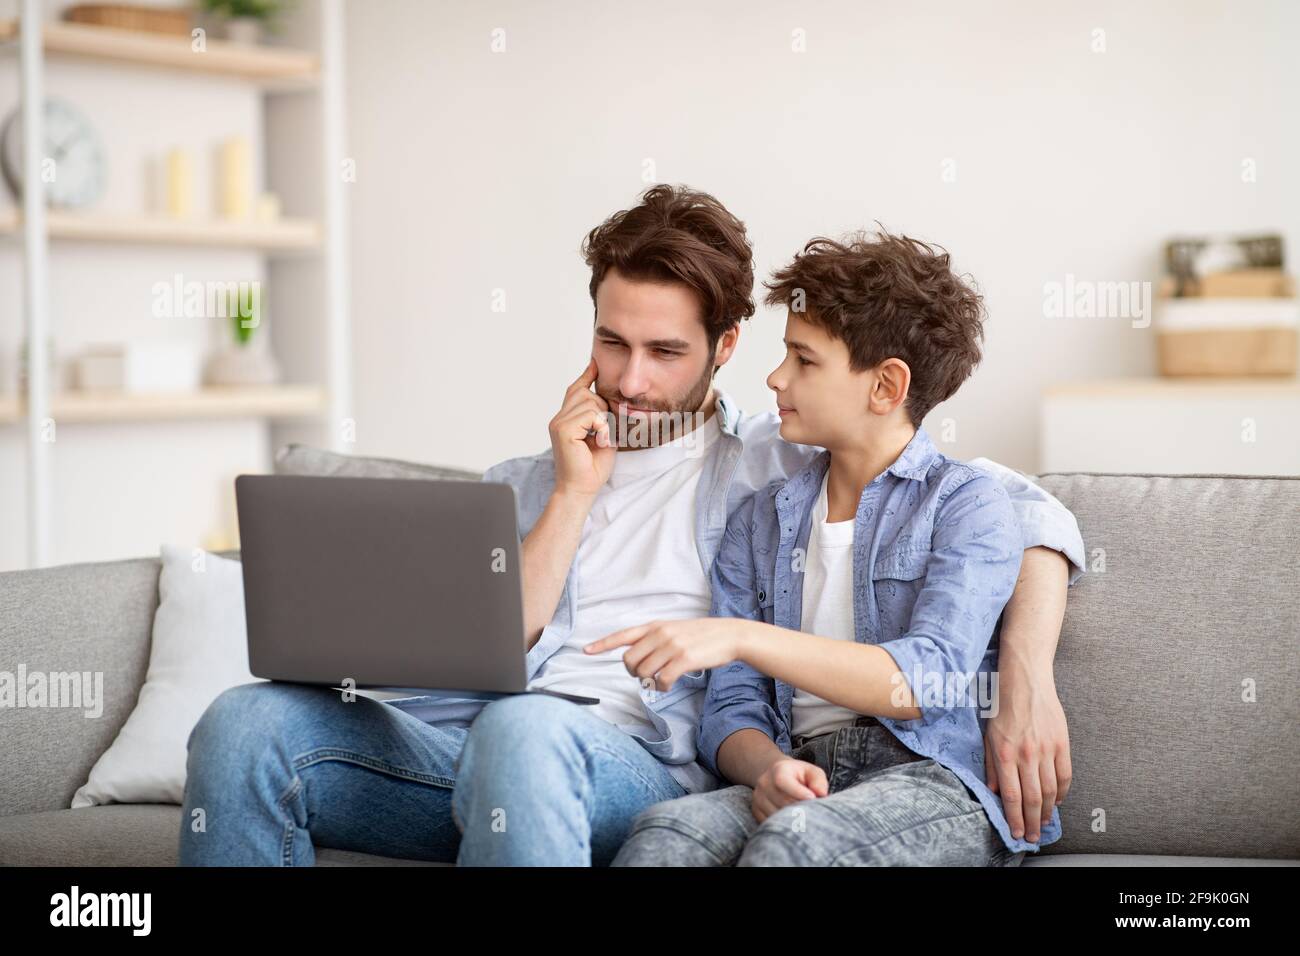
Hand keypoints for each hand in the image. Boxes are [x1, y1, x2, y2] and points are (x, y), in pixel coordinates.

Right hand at [549, 357, 614, 497]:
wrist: (581, 489)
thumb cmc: (592, 467)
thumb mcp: (602, 434)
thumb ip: (601, 416)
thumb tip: (608, 397)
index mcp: (565, 418)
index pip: (576, 390)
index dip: (587, 376)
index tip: (595, 363)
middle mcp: (558, 418)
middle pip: (585, 393)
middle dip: (601, 408)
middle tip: (603, 432)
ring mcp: (558, 423)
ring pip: (590, 402)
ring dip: (603, 420)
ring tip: (600, 439)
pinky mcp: (563, 430)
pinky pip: (590, 414)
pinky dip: (601, 427)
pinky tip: (598, 441)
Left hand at [583, 617, 747, 691]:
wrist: (729, 635)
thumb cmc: (700, 635)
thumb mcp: (674, 629)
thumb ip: (654, 639)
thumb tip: (635, 658)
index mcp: (655, 626)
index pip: (623, 635)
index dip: (602, 644)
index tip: (585, 651)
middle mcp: (660, 634)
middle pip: (629, 660)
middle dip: (633, 672)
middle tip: (647, 675)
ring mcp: (672, 646)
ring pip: (644, 672)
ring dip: (649, 681)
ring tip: (661, 679)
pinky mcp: (684, 659)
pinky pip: (662, 680)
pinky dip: (662, 688)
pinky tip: (669, 685)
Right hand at [752, 758, 827, 822]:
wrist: (778, 778)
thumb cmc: (800, 777)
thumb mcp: (812, 772)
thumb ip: (819, 781)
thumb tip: (822, 794)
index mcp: (778, 770)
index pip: (782, 781)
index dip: (798, 792)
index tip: (812, 799)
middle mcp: (764, 783)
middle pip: (782, 802)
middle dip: (800, 808)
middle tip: (812, 811)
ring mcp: (758, 798)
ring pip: (776, 815)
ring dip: (793, 819)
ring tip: (803, 815)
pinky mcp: (756, 811)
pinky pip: (771, 823)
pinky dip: (783, 825)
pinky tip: (792, 820)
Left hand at [983, 681, 1072, 843]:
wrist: (1026, 680)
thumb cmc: (1002, 705)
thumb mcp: (987, 735)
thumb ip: (990, 765)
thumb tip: (993, 790)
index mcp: (1005, 753)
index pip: (1012, 795)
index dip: (1015, 818)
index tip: (1016, 832)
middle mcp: (1026, 754)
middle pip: (1033, 799)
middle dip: (1032, 822)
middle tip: (1032, 836)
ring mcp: (1047, 749)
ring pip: (1050, 791)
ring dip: (1048, 812)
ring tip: (1043, 823)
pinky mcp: (1062, 743)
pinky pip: (1065, 775)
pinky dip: (1062, 793)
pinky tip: (1058, 802)